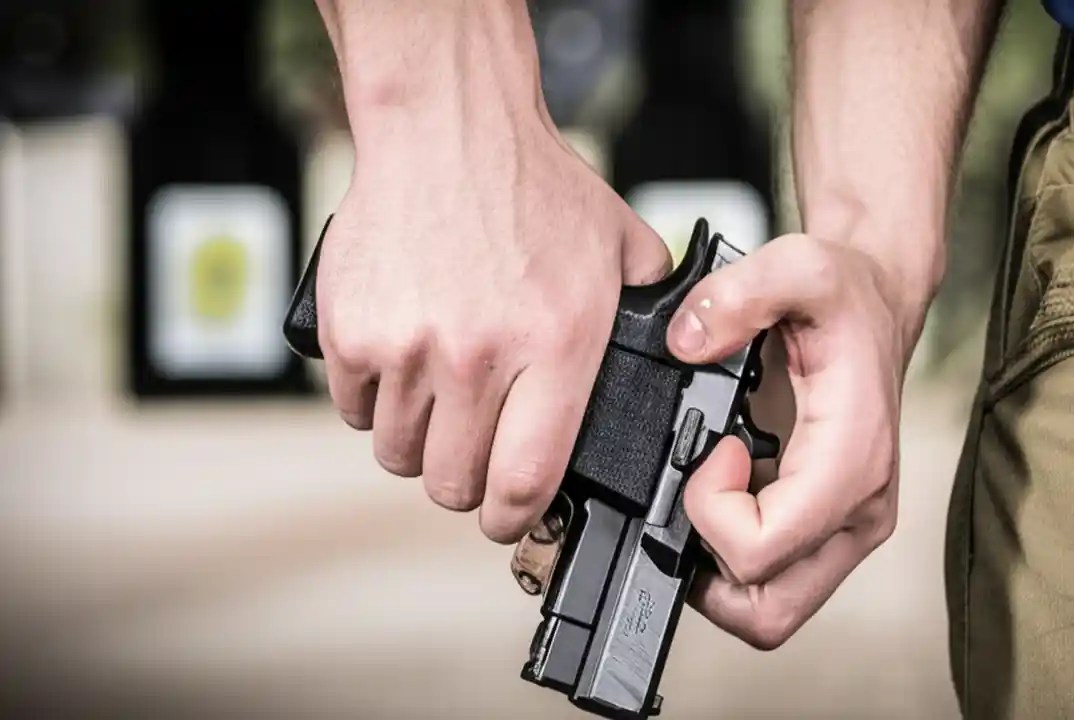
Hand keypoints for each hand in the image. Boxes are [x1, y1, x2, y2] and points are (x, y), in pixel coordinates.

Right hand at [317, 107, 669, 543]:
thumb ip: (655, 315)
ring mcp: (407, 346)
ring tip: (439, 403)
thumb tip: (680, 362)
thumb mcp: (624, 251)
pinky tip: (401, 366)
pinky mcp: (351, 331)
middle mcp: (479, 357)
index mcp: (556, 347)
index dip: (515, 517)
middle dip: (465, 485)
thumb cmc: (534, 187)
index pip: (527, 480)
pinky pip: (353, 408)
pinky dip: (373, 402)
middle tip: (473, 457)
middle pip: (453, 483)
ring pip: (399, 453)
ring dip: (419, 443)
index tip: (509, 515)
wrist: (449, 126)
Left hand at [666, 233, 916, 649]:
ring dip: (719, 567)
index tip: (714, 450)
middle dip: (708, 562)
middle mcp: (860, 512)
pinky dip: (733, 556)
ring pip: (770, 610)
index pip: (760, 550)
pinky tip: (728, 493)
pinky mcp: (833, 532)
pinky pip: (774, 583)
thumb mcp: (797, 264)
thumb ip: (736, 293)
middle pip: (767, 610)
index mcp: (853, 461)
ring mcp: (849, 529)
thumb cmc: (845, 295)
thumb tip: (686, 343)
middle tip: (704, 488)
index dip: (710, 510)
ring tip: (714, 492)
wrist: (877, 303)